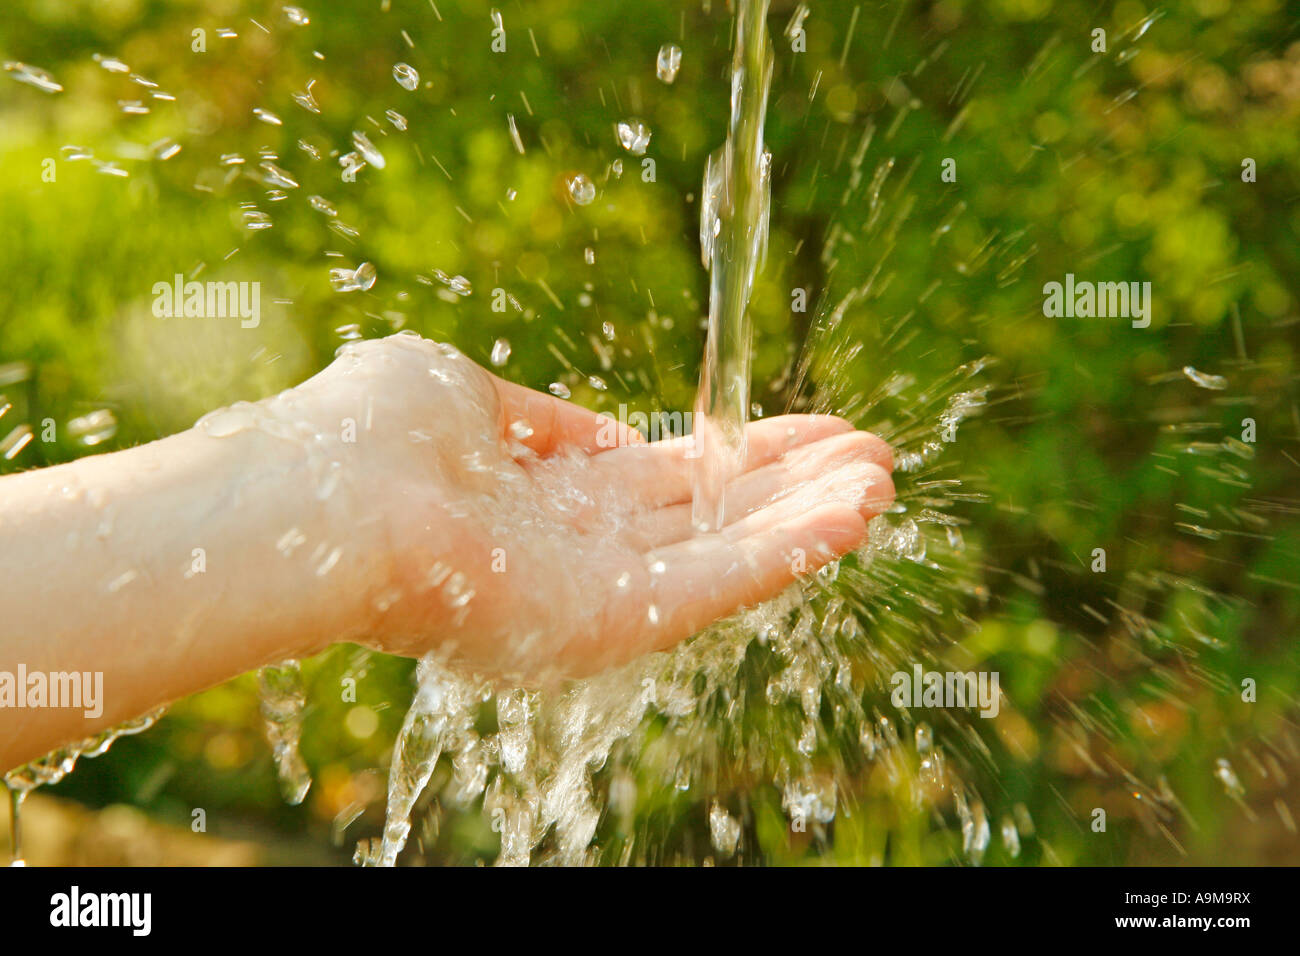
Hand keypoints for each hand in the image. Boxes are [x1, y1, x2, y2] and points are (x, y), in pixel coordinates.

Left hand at [296, 334, 894, 676]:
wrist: (324, 500)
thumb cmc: (369, 434)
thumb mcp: (461, 393)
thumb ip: (541, 419)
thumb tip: (607, 433)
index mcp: (549, 498)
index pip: (669, 474)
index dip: (742, 450)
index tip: (808, 428)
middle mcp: (583, 553)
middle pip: (714, 515)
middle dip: (794, 483)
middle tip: (874, 453)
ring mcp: (602, 593)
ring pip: (731, 552)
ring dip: (810, 518)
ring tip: (883, 480)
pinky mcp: (615, 621)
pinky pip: (721, 584)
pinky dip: (790, 552)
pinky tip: (853, 517)